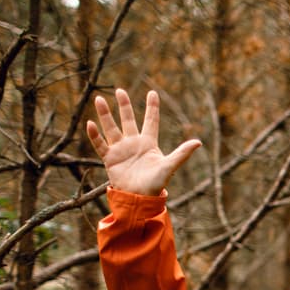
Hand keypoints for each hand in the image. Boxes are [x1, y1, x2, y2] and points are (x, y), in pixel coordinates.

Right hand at [86, 88, 200, 195]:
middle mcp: (133, 143)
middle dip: (124, 106)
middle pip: (127, 120)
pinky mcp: (110, 158)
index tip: (152, 93)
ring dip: (105, 114)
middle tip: (119, 90)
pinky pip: (100, 144)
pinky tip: (90, 123)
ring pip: (111, 128)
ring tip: (98, 99)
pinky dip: (94, 135)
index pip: (151, 121)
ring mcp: (120, 150)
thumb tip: (198, 142)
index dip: (152, 107)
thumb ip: (182, 154)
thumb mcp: (169, 166)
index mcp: (149, 143)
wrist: (139, 198)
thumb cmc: (155, 184)